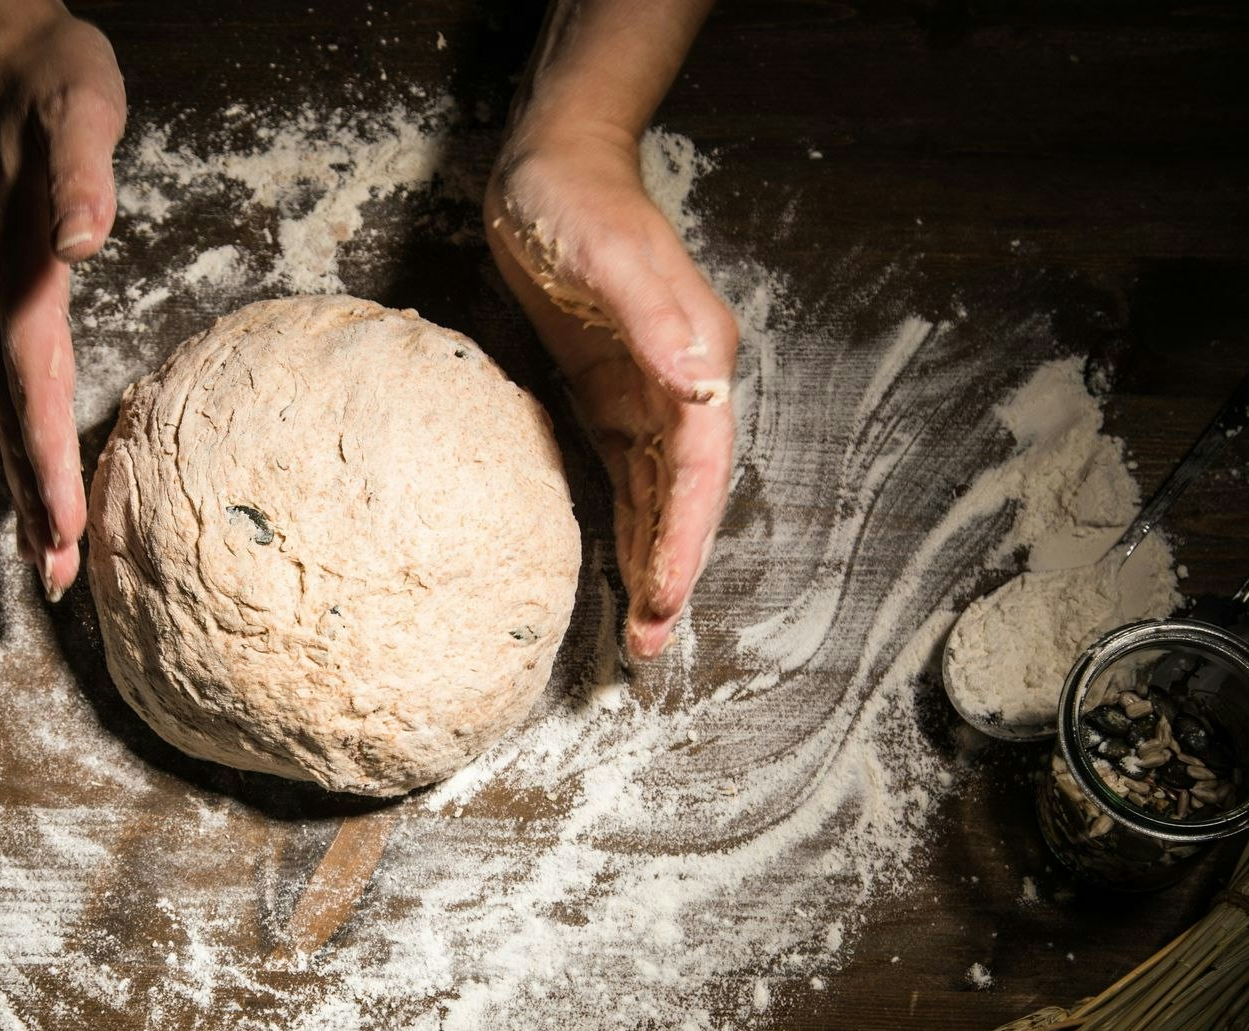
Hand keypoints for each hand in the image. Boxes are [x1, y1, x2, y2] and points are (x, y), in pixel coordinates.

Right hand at [0, 2, 124, 598]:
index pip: (32, 382)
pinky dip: (23, 440)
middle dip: (32, 499)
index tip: (63, 526)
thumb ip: (79, 177)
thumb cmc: (52, 80)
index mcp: (13, 266)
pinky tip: (38, 473)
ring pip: (3, 408)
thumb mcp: (79, 108)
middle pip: (10, 415)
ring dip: (24, 483)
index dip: (48, 459)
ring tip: (45, 554)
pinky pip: (7, 384)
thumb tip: (80, 242)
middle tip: (51, 578)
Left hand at [486, 126, 735, 659]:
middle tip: (652, 646)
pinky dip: (623, 524)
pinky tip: (613, 568)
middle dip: (672, 571)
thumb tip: (696, 378)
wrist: (550, 167)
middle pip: (684, 496)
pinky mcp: (609, 394)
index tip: (665, 595)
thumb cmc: (576, 202)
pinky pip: (624, 475)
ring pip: (657, 496)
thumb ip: (651, 316)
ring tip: (640, 632)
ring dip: (651, 561)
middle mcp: (681, 384)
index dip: (685, 535)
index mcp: (693, 358)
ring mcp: (647, 392)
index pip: (697, 467)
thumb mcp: (607, 254)